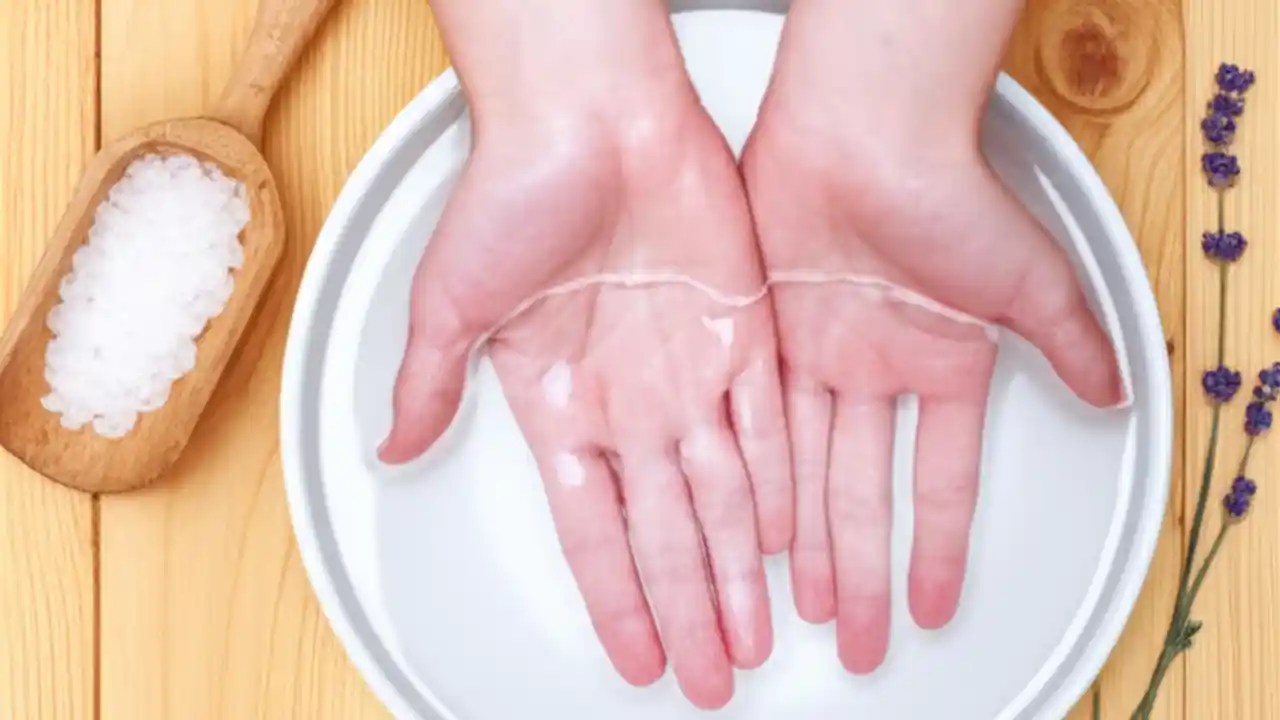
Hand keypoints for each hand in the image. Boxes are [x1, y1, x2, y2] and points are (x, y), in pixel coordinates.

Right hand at [380, 90, 792, 706]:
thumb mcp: (449, 304)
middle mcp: (629, 401)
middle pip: (665, 535)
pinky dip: (774, 490)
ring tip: (752, 640)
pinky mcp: (743, 334)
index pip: (594, 532)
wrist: (590, 111)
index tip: (636, 659)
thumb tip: (388, 446)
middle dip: (686, 612)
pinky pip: (766, 430)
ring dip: (734, 572)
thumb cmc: (514, 190)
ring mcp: (689, 373)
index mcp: (561, 404)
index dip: (616, 600)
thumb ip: (426, 384)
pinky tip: (781, 544)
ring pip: (722, 499)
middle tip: (709, 680)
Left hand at [742, 0, 1123, 673]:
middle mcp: (875, 369)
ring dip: (811, 544)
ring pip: (809, 474)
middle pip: (865, 497)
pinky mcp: (765, 338)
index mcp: (940, 366)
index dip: (939, 550)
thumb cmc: (946, 190)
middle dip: (863, 573)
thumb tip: (1118, 392)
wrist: (860, 131)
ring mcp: (819, 357)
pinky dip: (764, 483)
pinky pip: (762, 428)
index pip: (941, 485)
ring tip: (805, 613)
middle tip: (856, 641)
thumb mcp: (1029, 280)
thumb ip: (1070, 340)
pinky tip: (758, 538)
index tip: (932, 604)